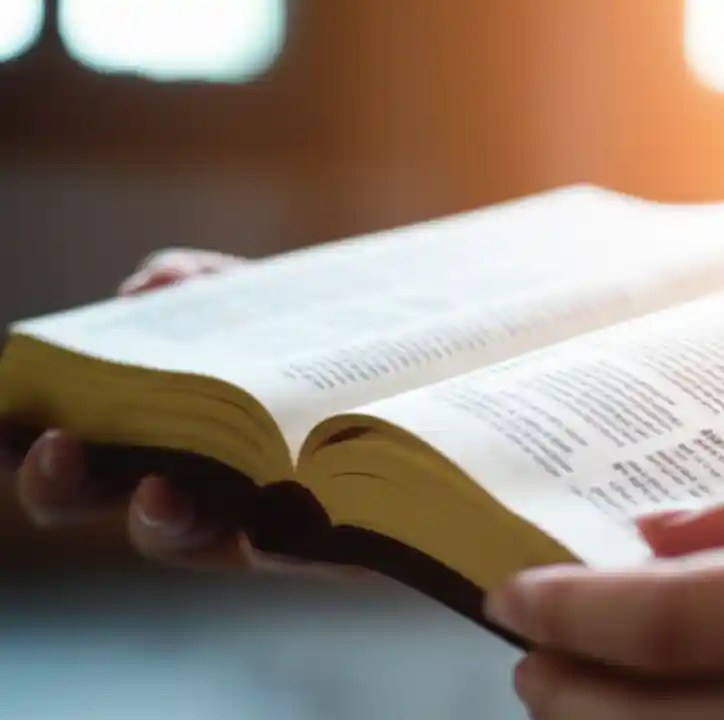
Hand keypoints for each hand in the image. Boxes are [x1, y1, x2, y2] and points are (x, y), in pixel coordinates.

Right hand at [4, 249, 329, 572]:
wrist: (430, 377)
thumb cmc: (335, 339)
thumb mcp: (271, 299)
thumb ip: (207, 283)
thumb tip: (152, 287)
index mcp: (156, 425)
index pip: (68, 440)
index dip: (21, 440)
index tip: (3, 420)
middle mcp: (189, 479)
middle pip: (95, 498)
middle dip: (61, 484)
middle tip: (59, 451)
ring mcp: (251, 518)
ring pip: (183, 538)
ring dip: (158, 518)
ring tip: (160, 488)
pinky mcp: (323, 542)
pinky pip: (287, 551)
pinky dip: (269, 532)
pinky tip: (269, 510)